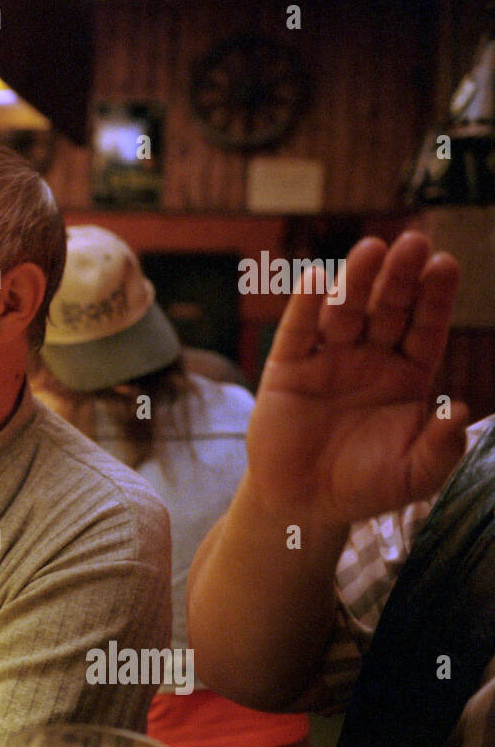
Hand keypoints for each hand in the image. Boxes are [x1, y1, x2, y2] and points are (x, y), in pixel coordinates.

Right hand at [246, 232, 467, 524]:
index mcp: (406, 377)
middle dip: (400, 277)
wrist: (303, 504)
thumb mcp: (416, 476)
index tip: (445, 265)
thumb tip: (458, 410)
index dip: (434, 298)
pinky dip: (305, 306)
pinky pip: (297, 333)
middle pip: (387, 309)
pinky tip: (317, 279)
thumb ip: (442, 447)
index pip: (425, 328)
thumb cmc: (365, 486)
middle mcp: (369, 360)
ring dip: (357, 280)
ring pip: (344, 312)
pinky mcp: (287, 370)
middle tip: (413, 243)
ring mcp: (327, 361)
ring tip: (371, 249)